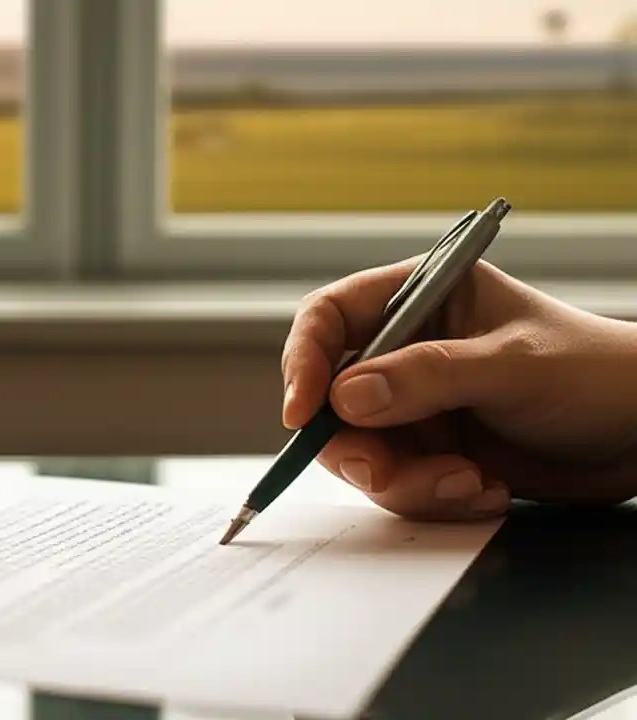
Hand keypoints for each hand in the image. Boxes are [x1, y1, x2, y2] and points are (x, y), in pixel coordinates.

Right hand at [282, 259, 636, 519]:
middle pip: (332, 398)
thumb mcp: (513, 367)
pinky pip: (398, 483)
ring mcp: (415, 404)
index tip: (303, 414)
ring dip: (405, 481)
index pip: (330, 318)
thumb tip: (346, 398)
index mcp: (420, 298)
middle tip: (389, 474)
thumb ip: (428, 377)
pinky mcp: (431, 451)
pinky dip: (433, 498)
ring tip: (469, 484)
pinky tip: (485, 490)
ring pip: (361, 450)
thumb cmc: (597, 374)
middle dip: (358, 445)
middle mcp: (406, 349)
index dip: (305, 362)